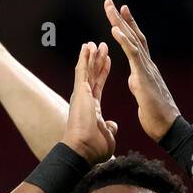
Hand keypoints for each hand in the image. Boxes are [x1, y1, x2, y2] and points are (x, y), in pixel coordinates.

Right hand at [62, 42, 116, 165]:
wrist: (83, 150)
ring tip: (94, 42)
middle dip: (97, 60)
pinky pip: (82, 70)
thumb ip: (110, 128)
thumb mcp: (108, 136)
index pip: (98, 85)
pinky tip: (86, 46)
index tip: (108, 61)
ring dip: (91, 56)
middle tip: (101, 45)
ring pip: (87, 70)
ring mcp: (81, 95)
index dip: (103, 72)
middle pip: (92, 74)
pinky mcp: (80, 92)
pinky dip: (84, 58)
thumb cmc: (94, 149)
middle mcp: (85, 99)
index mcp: (92, 108)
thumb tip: (113, 125)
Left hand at [104, 0, 178, 142]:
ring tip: (111, 8)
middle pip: (134, 36)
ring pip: (133, 40)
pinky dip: (124, 40)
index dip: (127, 30)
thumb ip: (137, 85)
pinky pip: (133, 54)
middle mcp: (147, 65)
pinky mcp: (144, 76)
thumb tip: (132, 80)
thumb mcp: (143, 98)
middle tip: (111, 3)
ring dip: (120, 23)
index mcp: (145, 70)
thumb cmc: (157, 118)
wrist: (168, 129)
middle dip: (122, 19)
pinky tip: (115, 30)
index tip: (118, 16)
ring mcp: (146, 69)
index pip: (136, 45)